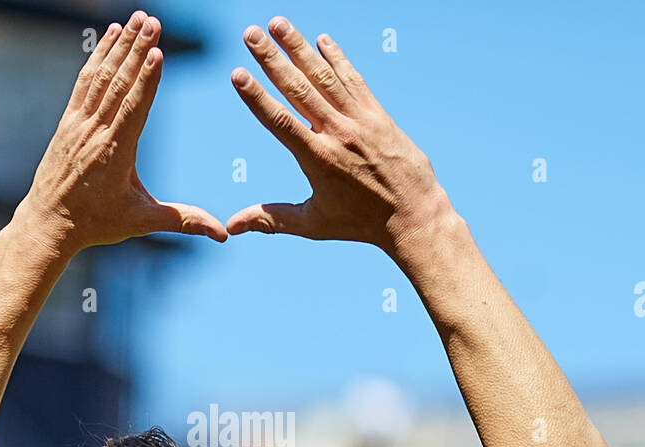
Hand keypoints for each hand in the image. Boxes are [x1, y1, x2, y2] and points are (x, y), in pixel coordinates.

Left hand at [19, 11, 225, 253]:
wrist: (49, 222)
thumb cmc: (97, 223)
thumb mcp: (142, 222)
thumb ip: (183, 221)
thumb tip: (222, 234)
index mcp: (115, 153)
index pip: (133, 109)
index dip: (145, 80)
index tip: (156, 51)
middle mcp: (94, 132)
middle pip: (118, 83)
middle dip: (136, 50)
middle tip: (152, 21)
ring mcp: (78, 123)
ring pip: (101, 76)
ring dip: (119, 45)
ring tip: (137, 19)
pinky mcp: (68, 120)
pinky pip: (85, 81)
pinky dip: (98, 56)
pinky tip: (109, 35)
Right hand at [227, 17, 456, 257]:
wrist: (414, 216)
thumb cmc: (359, 224)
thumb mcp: (313, 224)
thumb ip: (271, 219)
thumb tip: (231, 226)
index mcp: (318, 159)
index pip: (280, 121)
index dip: (257, 96)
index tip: (238, 73)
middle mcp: (338, 134)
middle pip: (299, 89)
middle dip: (272, 58)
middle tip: (250, 32)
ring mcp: (360, 121)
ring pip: (326, 77)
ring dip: (300, 48)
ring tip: (279, 23)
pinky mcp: (378, 116)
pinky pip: (355, 81)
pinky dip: (338, 59)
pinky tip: (322, 40)